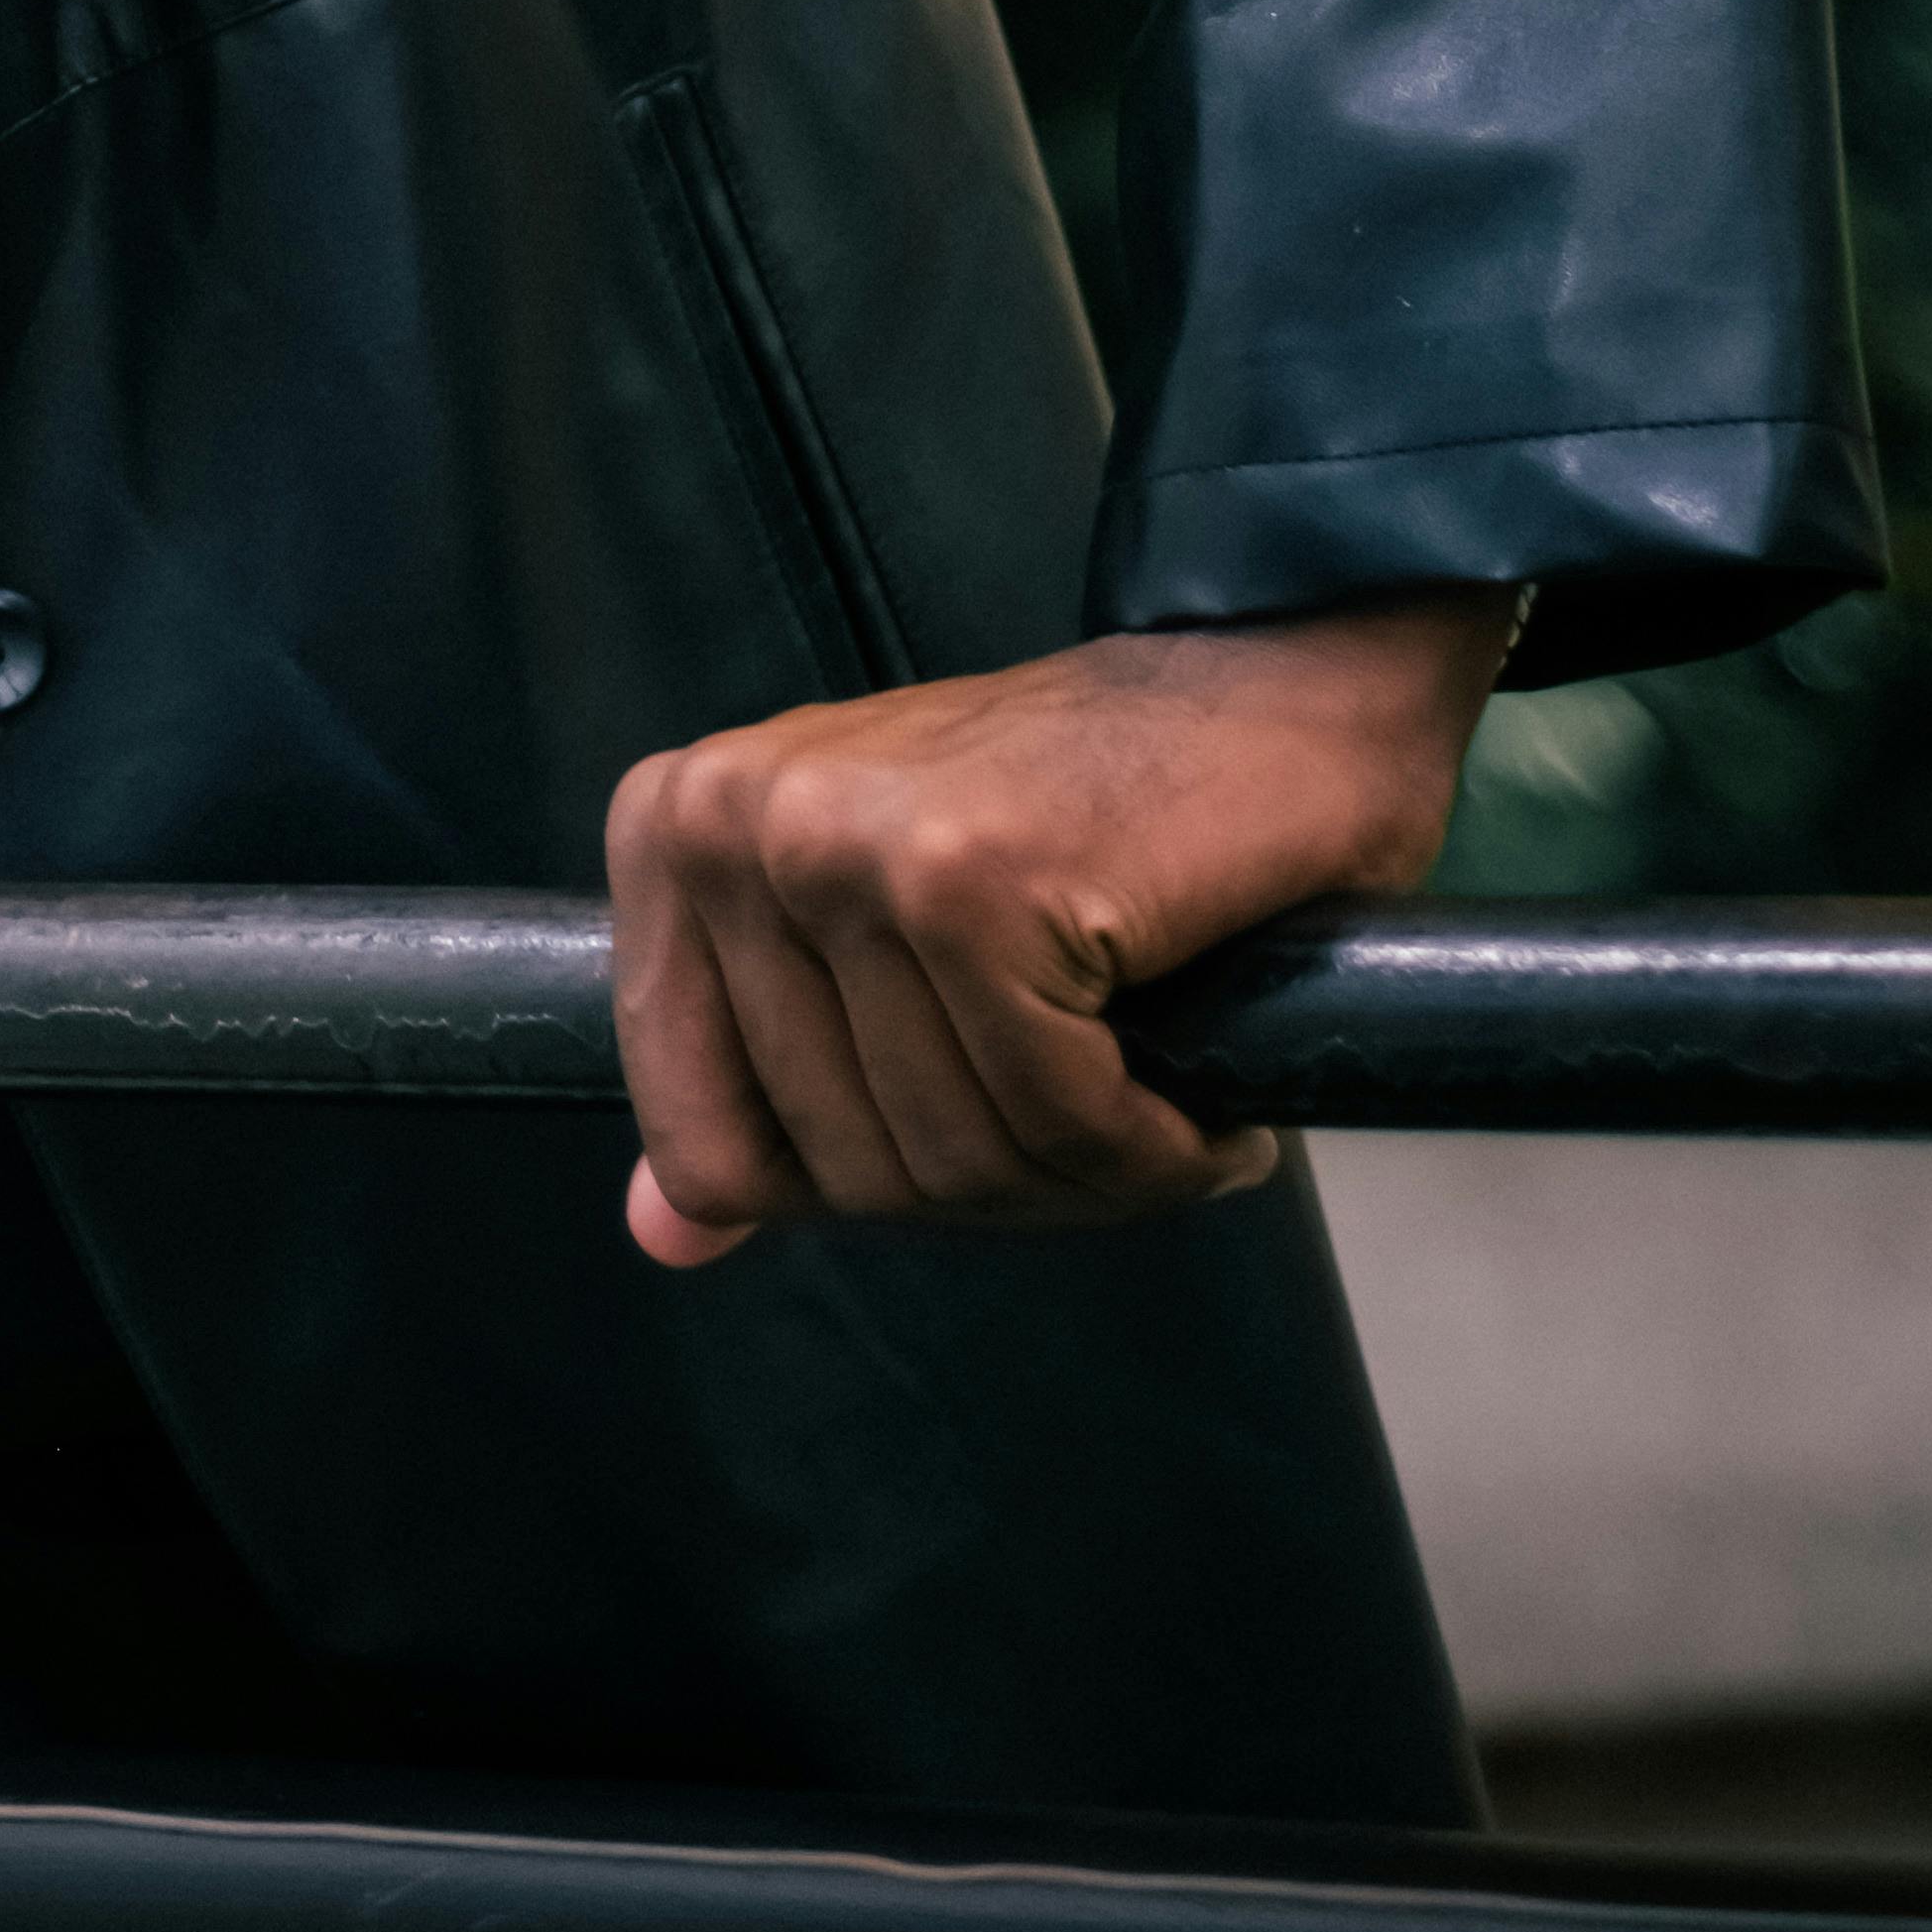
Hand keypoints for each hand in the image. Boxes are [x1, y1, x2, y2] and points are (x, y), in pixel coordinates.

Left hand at [604, 592, 1515, 1267]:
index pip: (705, 1141)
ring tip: (1145, 1086)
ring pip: (951, 1158)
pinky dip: (1152, 1145)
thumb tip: (662, 1235)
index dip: (855, 1183)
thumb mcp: (877, 936)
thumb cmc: (1080, 820)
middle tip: (1093, 1102)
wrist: (1268, 696)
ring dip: (1086, 1171)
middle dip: (996, 1181)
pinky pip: (1054, 1121)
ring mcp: (842, 845)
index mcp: (677, 831)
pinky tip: (1191, 1095)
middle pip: (843, 1169)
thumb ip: (762, 1077)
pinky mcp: (969, 882)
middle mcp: (732, 823)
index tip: (963, 1114)